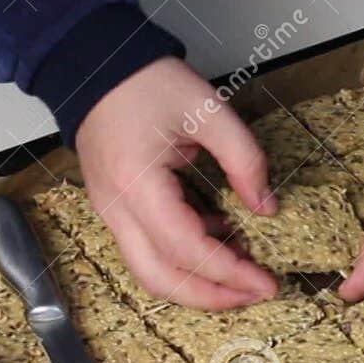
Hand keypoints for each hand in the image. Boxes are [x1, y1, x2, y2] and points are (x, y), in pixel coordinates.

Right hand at [74, 56, 276, 309]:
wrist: (97, 66)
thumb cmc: (144, 82)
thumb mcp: (209, 110)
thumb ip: (245, 159)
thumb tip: (266, 206)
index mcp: (138, 185)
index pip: (186, 249)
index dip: (230, 273)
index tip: (266, 282)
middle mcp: (117, 209)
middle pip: (161, 279)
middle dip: (212, 296)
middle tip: (255, 292)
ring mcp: (111, 212)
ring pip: (151, 271)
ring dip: (197, 282)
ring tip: (242, 270)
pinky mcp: (116, 208)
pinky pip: (148, 248)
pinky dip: (183, 257)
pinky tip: (218, 237)